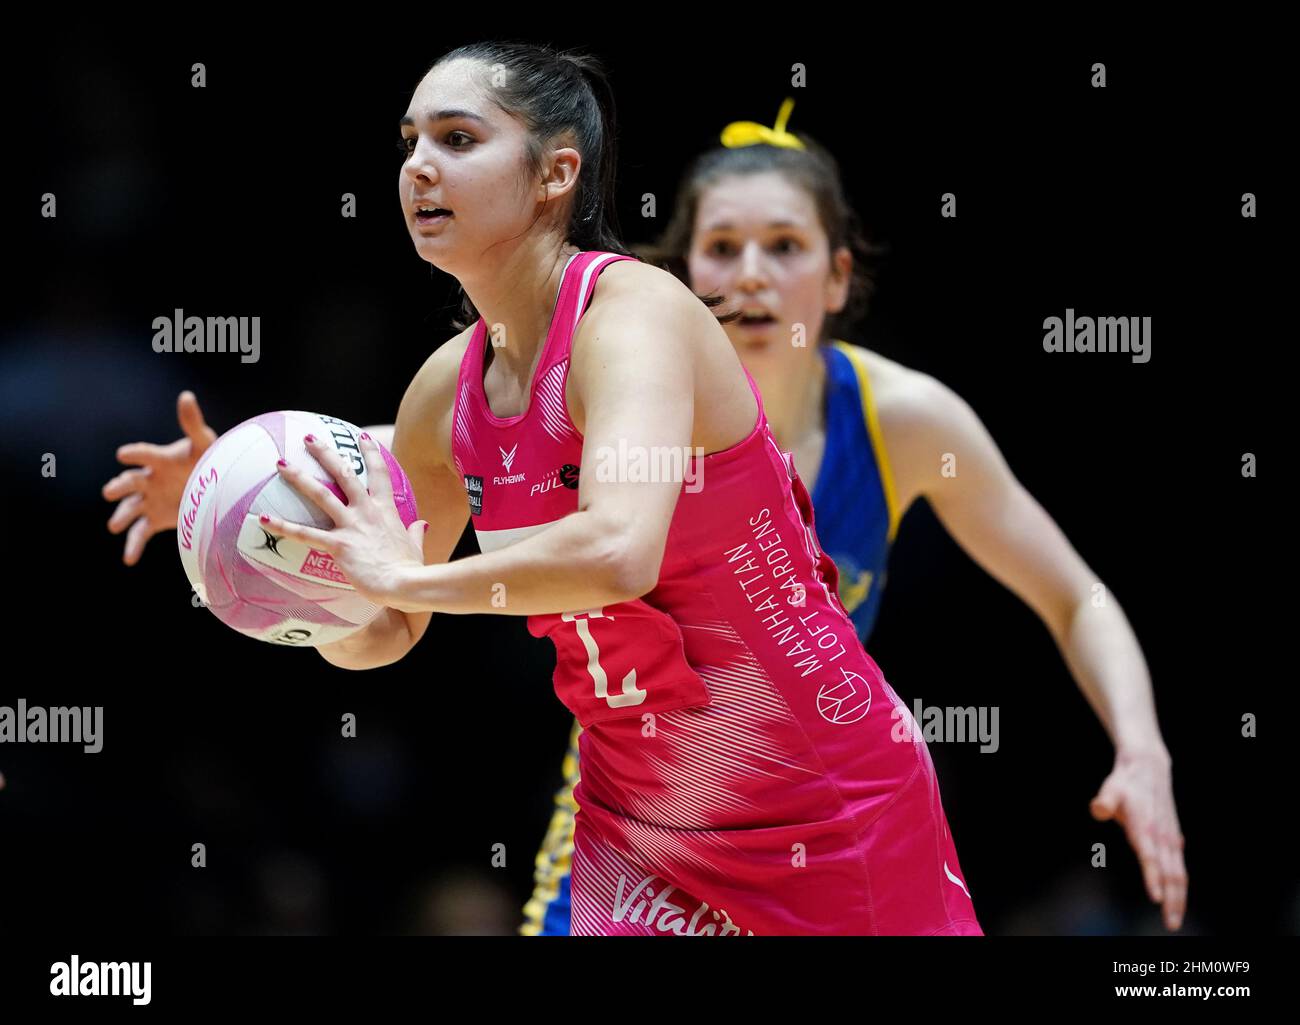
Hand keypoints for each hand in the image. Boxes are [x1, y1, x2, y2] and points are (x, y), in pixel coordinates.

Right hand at [102, 390, 217, 564]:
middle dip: (119, 486)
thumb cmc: (208, 460)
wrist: (216, 486)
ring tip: (114, 525)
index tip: (123, 453)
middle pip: (130, 482)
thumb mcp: (204, 443)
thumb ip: (192, 423)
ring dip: (121, 517)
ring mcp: (150, 500)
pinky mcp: (155, 519)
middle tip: (109, 491)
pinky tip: (128, 559)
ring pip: (130, 508)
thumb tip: (186, 395)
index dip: (136, 453)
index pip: (145, 454)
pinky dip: (133, 546)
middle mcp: (150, 480)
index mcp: (160, 460)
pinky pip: (140, 533)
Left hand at [260, 433, 427, 610]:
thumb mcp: (416, 546)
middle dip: (326, 453)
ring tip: (280, 463)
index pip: (379, 474)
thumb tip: (422, 525)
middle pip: (345, 474)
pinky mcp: (339, 545)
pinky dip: (282, 526)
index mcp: (386, 510)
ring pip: (321, 495)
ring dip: (299, 477)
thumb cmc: (410, 569)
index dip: (371, 453)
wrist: (406, 584)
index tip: (363, 437)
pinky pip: (305, 534)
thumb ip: (416, 533)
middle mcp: (367, 511)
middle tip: (309, 439)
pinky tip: (262, 518)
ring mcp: (352, 525)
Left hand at [1090, 747, 1186, 930]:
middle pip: (1171, 873)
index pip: (1150, 857)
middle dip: (1172, 900)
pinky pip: (1180, 867)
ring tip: (1173, 920)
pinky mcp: (1173, 839)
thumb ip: (1105, 800)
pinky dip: (1180, 886)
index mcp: (1145, 827)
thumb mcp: (1111, 787)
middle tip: (1170, 925)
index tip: (1156, 899)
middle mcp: (1161, 836)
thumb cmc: (1126, 782)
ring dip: (1179, 898)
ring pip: (1179, 873)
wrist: (1149, 767)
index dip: (1153, 877)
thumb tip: (1098, 809)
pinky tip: (1177, 900)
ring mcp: (1170, 838)